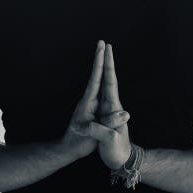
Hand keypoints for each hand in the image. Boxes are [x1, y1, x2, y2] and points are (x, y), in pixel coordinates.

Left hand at [60, 41, 129, 159]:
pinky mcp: (91, 106)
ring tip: (103, 51)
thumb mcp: (95, 135)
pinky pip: (98, 88)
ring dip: (100, 65)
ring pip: (97, 80)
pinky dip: (101, 76)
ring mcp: (89, 102)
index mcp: (88, 103)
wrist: (68, 150)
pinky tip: (103, 73)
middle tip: (102, 42)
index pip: (96, 79)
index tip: (103, 50)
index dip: (101, 65)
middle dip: (99, 58)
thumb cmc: (81, 143)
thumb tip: (124, 113)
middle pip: (96, 75)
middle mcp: (88, 99)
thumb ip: (108, 125)